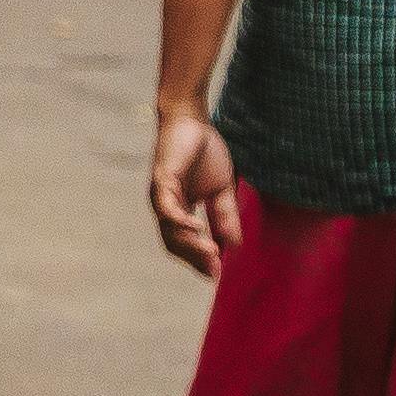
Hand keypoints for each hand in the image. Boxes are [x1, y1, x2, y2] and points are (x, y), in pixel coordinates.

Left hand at [147, 105, 241, 274]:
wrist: (192, 122)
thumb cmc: (204, 154)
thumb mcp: (222, 190)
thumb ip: (225, 216)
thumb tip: (234, 244)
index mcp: (180, 212)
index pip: (187, 244)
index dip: (201, 260)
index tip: (218, 274)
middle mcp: (166, 209)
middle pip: (176, 243)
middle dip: (196, 259)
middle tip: (215, 271)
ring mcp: (161, 197)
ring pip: (171, 230)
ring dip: (191, 245)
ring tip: (211, 255)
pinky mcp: (160, 181)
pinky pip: (167, 208)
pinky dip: (180, 221)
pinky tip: (197, 229)